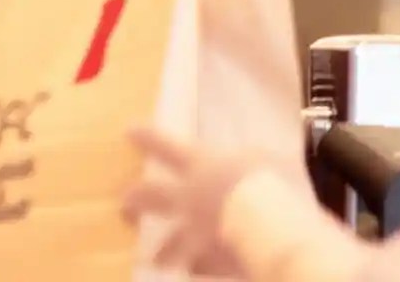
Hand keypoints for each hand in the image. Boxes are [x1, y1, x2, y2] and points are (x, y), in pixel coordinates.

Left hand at [123, 128, 269, 275]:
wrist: (274, 231)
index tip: (129, 132)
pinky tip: (196, 272)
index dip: (148, 138)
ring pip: (168, 246)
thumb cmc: (272, 184)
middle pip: (152, 197)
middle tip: (125, 202)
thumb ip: (254, 158)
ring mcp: (194, 234)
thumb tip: (254, 157)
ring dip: (162, 252)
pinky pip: (198, 269)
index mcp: (202, 165)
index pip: (166, 146)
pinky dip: (199, 270)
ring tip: (153, 259)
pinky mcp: (208, 263)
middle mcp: (189, 199)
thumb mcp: (267, 158)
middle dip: (135, 198)